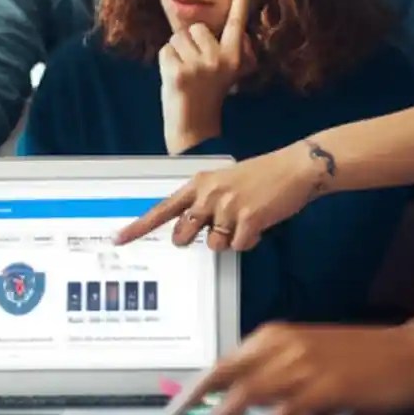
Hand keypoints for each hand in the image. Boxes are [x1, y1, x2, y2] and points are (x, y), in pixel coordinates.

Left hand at [114, 143, 324, 251]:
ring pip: (214, 245)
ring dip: (230, 239)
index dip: (138, 227)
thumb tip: (189, 231)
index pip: (161, 210)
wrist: (294, 168)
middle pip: (183, 235)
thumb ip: (203, 203)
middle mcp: (208, 194)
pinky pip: (239, 247)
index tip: (119, 239)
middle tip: (217, 226)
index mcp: (199, 184)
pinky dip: (250, 240)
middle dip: (196, 239)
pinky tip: (259, 223)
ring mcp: (227, 207)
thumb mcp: (224, 182)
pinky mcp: (247, 219)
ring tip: (246, 219)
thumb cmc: (261, 176)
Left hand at [159, 0, 252, 154]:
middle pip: (195, 28)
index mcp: (235, 56)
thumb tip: (202, 25)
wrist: (194, 127)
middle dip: (189, 44)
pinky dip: (165, 63)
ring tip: (187, 76)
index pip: (238, 21)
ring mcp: (200, 65)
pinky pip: (165, 51)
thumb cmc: (206, 94)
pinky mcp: (180, 72)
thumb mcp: (222, 70)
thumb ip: (219, 47)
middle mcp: (221, 58)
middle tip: (196, 72)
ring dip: (177, 54)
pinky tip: (176, 81)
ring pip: (178, 39)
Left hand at [181, 323, 413, 414]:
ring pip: (246, 399)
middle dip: (199, 402)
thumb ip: (274, 372)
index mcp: (275, 337)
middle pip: (225, 380)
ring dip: (227, 413)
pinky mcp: (325, 390)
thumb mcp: (310, 355)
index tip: (178, 406)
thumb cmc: (364, 359)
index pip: (222, 364)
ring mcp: (302, 368)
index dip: (196, 389)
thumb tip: (237, 397)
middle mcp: (282, 348)